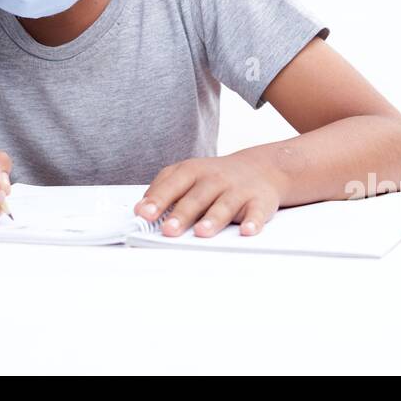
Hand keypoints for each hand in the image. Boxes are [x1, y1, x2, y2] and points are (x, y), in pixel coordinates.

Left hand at [133, 151, 282, 237]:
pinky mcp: (259, 201)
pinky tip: (246, 231)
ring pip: (224, 205)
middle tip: (168, 230)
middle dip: (182, 214)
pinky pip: (257, 213)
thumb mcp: (187, 175)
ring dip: (213, 219)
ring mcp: (237, 190)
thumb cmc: (215, 177)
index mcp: (193, 171)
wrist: (260, 168)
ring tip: (202, 232)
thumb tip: (140, 210)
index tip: (143, 214)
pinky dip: (253, 222)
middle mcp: (215, 179)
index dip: (157, 199)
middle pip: (196, 197)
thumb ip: (163, 189)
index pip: (172, 184)